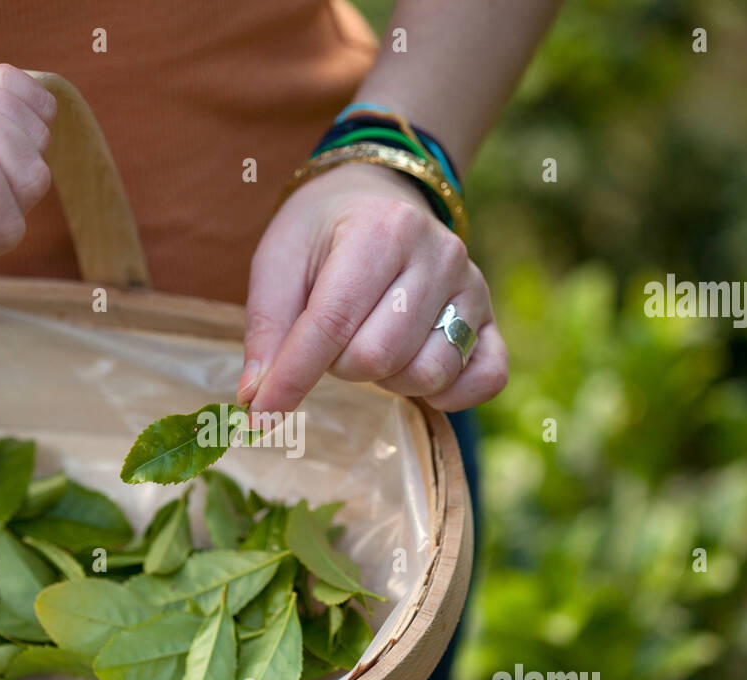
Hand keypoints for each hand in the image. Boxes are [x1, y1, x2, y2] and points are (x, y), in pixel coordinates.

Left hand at [239, 163, 506, 413]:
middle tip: (331, 338)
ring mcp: (472, 287)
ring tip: (369, 343)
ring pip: (426, 374)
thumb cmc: (322, 232)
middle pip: (378, 356)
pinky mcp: (490, 318)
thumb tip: (256, 399)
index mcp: (380, 231)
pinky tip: (414, 374)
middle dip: (338, 366)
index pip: (333, 324)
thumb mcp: (278, 260)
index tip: (261, 416)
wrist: (379, 196)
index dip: (293, 377)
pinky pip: (486, 379)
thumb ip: (267, 328)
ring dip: (385, 379)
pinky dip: (450, 394)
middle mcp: (438, 255)